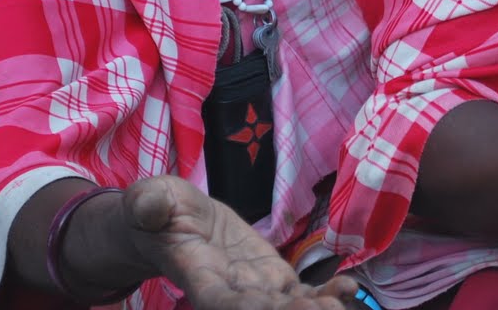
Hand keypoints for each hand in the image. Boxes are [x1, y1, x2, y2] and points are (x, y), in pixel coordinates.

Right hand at [124, 176, 357, 308]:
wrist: (179, 219)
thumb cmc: (160, 211)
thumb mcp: (149, 199)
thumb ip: (148, 204)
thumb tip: (148, 207)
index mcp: (198, 277)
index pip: (222, 302)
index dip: (244, 307)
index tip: (267, 307)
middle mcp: (230, 293)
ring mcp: (255, 288)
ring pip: (286, 305)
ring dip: (314, 307)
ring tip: (342, 303)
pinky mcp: (274, 278)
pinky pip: (300, 291)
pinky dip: (323, 293)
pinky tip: (349, 289)